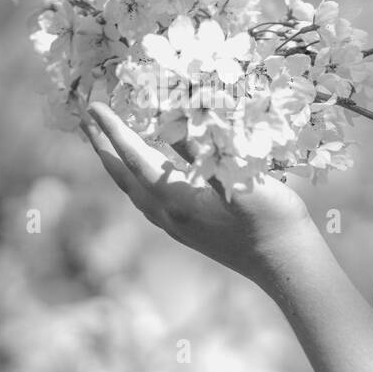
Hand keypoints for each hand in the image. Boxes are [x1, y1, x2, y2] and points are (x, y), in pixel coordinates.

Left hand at [80, 101, 316, 285]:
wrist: (287, 265)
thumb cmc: (271, 220)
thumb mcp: (239, 179)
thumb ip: (204, 151)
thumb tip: (175, 121)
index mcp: (177, 199)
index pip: (135, 158)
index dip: (113, 130)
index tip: (94, 107)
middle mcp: (169, 215)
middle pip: (124, 176)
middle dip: (103, 147)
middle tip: (85, 119)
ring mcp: (178, 227)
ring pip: (134, 191)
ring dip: (117, 165)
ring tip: (107, 145)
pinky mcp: (189, 233)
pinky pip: (149, 202)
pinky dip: (136, 181)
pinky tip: (146, 178)